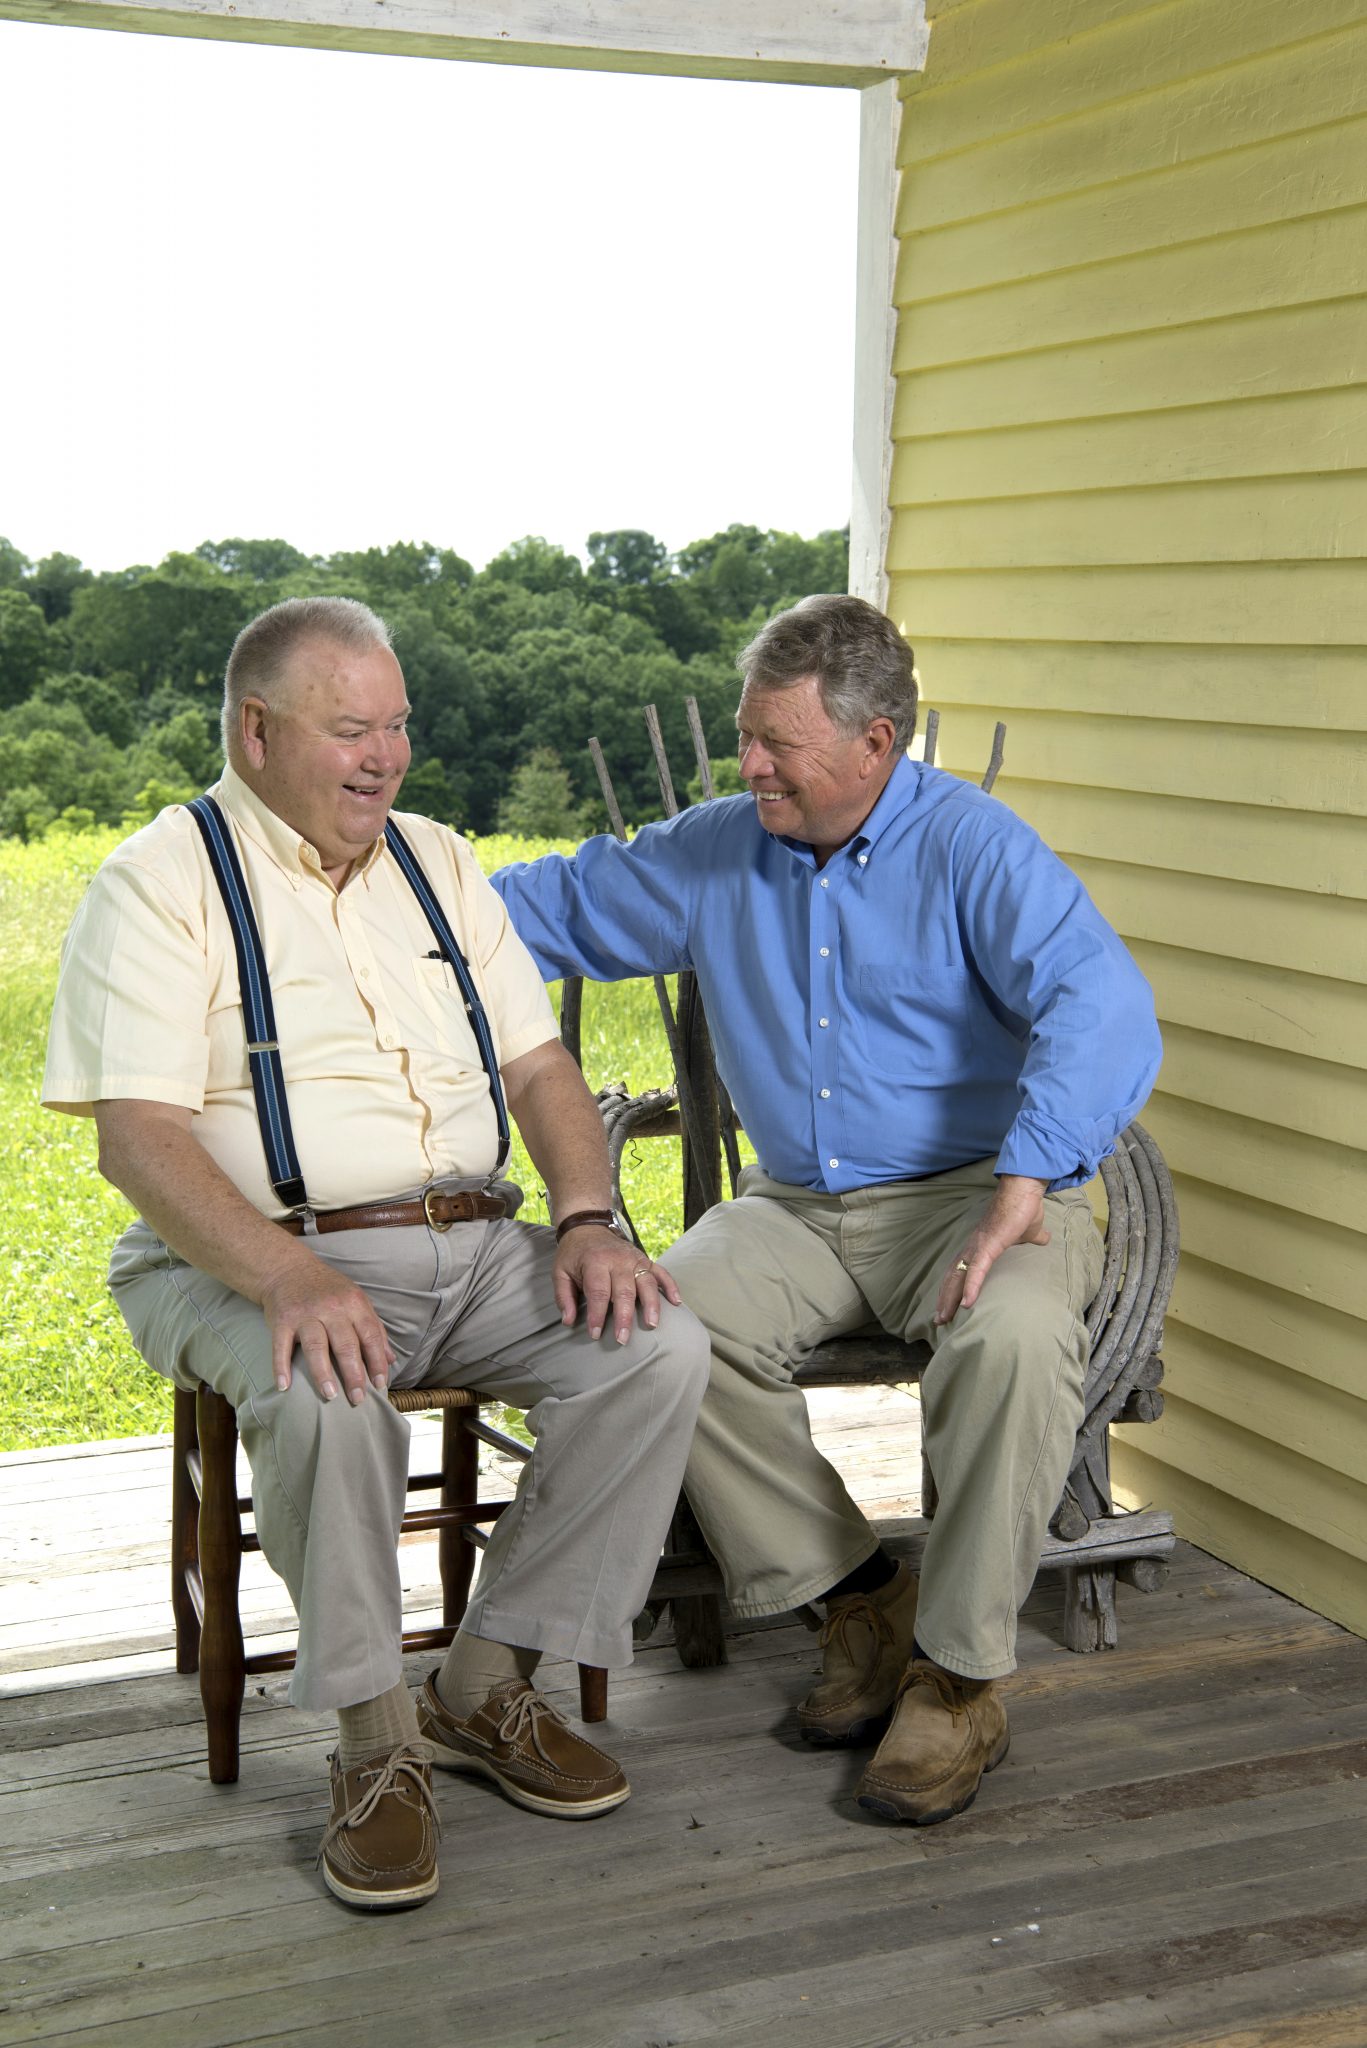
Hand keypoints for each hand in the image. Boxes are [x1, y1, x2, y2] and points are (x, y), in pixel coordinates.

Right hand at [259, 1255, 395, 1403]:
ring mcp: (305, 1314)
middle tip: (357, 1399)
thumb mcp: (356, 1301)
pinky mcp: (282, 1320)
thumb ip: (374, 1329)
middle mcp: (331, 1308)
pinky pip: (280, 1346)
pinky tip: (285, 1386)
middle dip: (354, 1374)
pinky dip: (281, 1366)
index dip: (376, 1361)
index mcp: (353, 1304)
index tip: (379, 1384)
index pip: (370, 1336)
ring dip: (323, 1372)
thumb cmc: (327, 1290)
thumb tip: (389, 1360)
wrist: (289, 1270)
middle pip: (346, 1344)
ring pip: (316, 1346)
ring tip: (330, 1395)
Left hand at [553, 1225, 683, 1343]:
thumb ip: (563, 1297)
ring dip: (651, 1304)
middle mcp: (618, 1260)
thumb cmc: (574, 1255)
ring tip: (652, 1324)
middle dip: (624, 1317)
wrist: (588, 1228)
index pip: (598, 1292)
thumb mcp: (560, 1272)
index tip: (595, 1334)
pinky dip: (670, 1286)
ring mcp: (634, 1259)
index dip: (597, 1315)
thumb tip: (569, 1321)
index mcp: (595, 1262)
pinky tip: (676, 1302)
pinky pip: (661, 1272)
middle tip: (623, 1339)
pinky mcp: (645, 1260)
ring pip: (646, 1282)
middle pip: (624, 1291)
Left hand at [934, 1175, 1050, 1325]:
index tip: (947, 1307)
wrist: (1024, 1191)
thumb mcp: (1029, 1231)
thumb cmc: (1024, 1209)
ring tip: (945, 1317)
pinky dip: (970, 1286)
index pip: (960, 1270)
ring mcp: (979, 1246)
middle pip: (952, 1276)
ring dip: (950, 1298)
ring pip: (958, 1276)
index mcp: (980, 1246)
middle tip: (938, 1321)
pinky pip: (977, 1269)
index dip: (952, 1288)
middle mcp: (973, 1247)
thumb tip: (1043, 1239)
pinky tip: (967, 1304)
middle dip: (944, 1299)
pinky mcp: (989, 1245)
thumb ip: (1033, 1238)